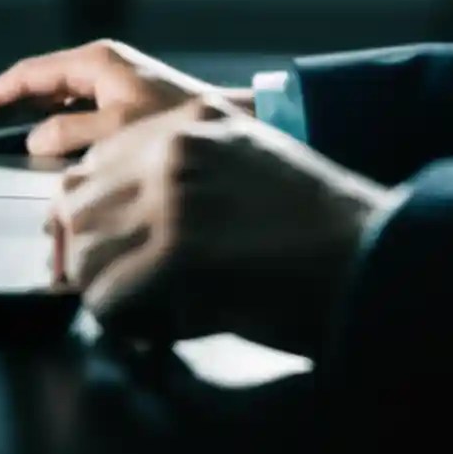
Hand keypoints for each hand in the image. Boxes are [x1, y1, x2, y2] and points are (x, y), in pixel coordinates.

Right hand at [0, 40, 254, 155]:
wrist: (225, 121)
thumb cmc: (175, 123)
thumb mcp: (116, 129)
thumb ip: (70, 133)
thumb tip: (35, 140)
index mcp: (95, 61)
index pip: (28, 73)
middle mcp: (101, 65)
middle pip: (39, 82)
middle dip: (8, 105)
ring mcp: (111, 81)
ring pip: (56, 97)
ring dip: (32, 117)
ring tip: (6, 139)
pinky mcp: (121, 99)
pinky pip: (74, 108)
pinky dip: (55, 124)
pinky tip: (48, 146)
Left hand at [50, 96, 399, 355]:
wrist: (377, 260)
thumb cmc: (317, 234)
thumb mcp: (242, 171)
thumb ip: (174, 182)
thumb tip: (101, 228)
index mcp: (189, 122)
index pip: (91, 163)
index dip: (90, 217)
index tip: (102, 251)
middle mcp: (174, 148)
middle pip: (75, 205)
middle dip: (89, 256)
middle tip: (118, 292)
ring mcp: (174, 196)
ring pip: (84, 253)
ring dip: (106, 293)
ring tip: (145, 313)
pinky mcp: (177, 252)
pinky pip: (108, 297)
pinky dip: (124, 324)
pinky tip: (157, 332)